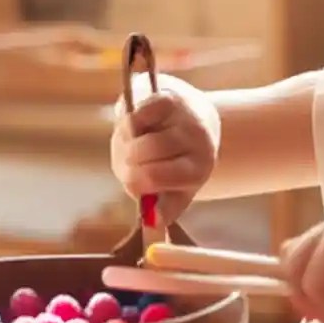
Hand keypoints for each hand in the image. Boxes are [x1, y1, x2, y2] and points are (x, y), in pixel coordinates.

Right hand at [110, 89, 216, 223]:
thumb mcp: (177, 190)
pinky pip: (135, 113)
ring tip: (133, 142)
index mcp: (198, 169)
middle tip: (130, 160)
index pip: (154, 177)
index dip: (134, 182)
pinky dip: (129, 121)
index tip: (134, 181)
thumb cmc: (179, 162)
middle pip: (140, 154)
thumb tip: (152, 224)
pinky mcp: (169, 98)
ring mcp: (184, 117)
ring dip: (125, 141)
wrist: (197, 118)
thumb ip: (163, 209)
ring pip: (134, 133)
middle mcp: (197, 141)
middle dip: (127, 160)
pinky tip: (139, 124)